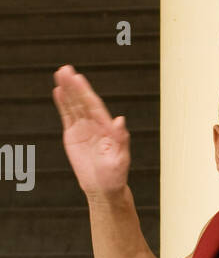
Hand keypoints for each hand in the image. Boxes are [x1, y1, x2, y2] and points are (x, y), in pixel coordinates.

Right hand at [53, 64, 130, 196]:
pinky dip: (63, 104)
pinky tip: (58, 91)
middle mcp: (95, 125)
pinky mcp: (73, 135)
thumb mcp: (121, 159)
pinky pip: (67, 116)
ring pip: (74, 106)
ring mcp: (84, 128)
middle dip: (74, 86)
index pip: (94, 106)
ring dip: (67, 91)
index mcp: (107, 128)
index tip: (78, 78)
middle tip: (64, 70)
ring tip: (59, 74)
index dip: (85, 92)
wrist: (103, 188)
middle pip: (82, 102)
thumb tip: (120, 119)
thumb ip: (121, 139)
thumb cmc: (115, 176)